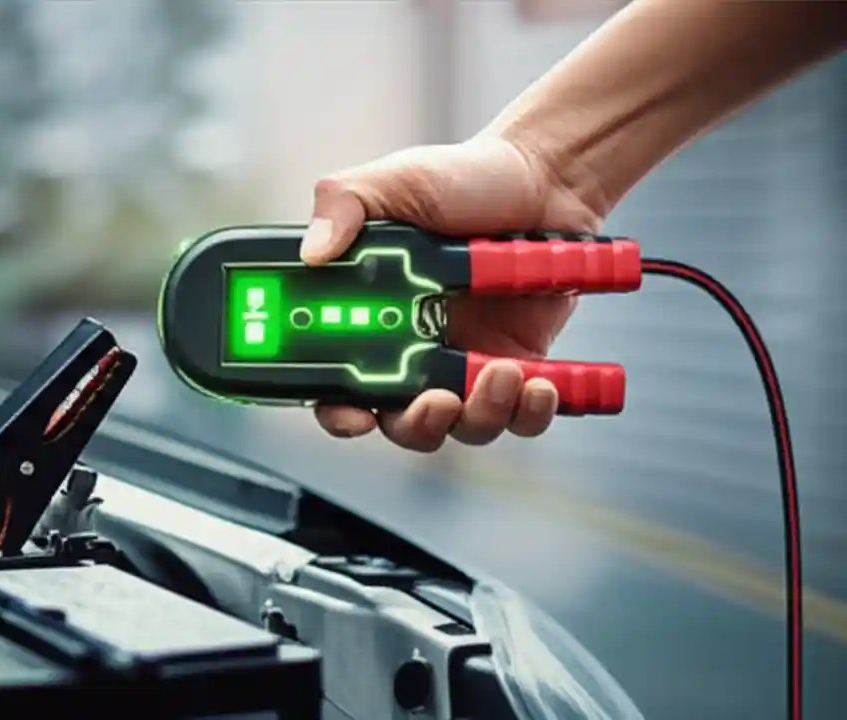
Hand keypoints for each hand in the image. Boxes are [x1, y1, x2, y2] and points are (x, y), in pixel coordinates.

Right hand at [303, 135, 604, 451]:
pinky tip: (541, 386)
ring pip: (463, 427)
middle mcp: (413, 350)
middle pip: (400, 422)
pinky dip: (532, 414)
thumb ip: (342, 204)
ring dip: (481, 416)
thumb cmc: (463, 178)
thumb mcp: (394, 181)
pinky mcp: (519, 367)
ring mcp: (466, 363)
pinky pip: (521, 416)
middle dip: (417, 425)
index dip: (339, 413)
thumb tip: (312, 250)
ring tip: (502, 374)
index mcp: (371, 316)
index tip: (356, 416)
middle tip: (437, 401)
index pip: (338, 385)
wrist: (545, 178)